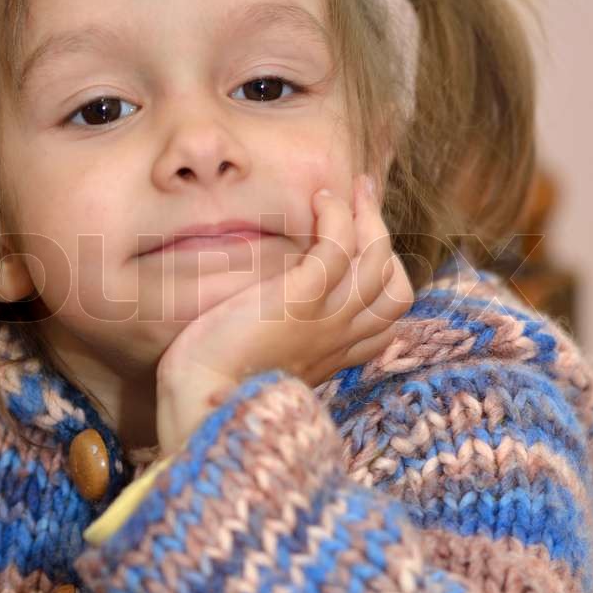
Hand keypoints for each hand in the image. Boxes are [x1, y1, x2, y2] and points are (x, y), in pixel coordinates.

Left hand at [155, 174, 413, 456]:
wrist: (198, 404)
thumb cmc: (210, 385)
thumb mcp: (256, 358)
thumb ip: (275, 335)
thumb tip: (263, 306)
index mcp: (329, 357)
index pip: (384, 321)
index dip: (381, 277)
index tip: (359, 244)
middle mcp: (337, 339)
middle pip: (394, 289)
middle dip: (383, 237)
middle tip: (362, 196)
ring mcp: (324, 320)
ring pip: (377, 261)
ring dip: (365, 217)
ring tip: (342, 189)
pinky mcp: (300, 300)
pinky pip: (338, 247)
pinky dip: (336, 217)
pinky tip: (318, 200)